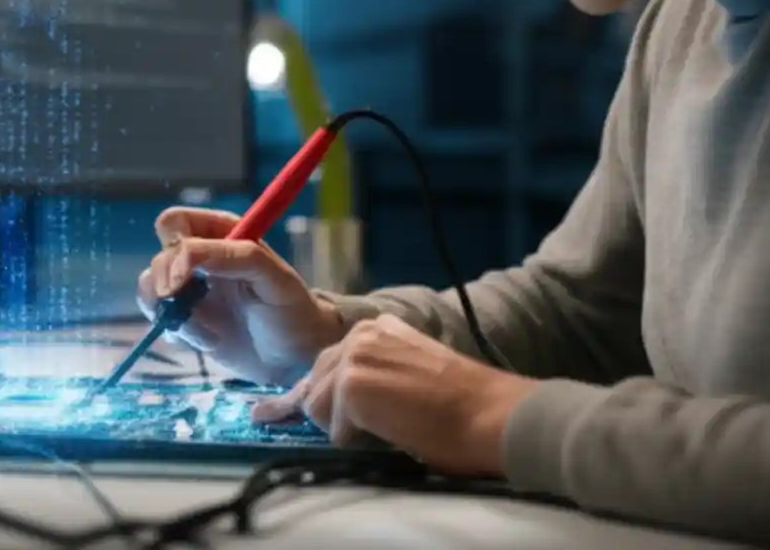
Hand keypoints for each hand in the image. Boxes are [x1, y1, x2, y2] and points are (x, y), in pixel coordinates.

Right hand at [137, 207, 345, 386]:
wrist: (297, 357)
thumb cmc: (290, 309)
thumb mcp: (269, 275)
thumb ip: (229, 256)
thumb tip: (180, 261)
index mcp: (222, 233)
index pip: (175, 223)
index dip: (173, 247)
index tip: (181, 278)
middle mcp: (200, 258)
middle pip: (157, 258)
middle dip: (166, 286)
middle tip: (186, 305)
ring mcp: (191, 291)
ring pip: (150, 290)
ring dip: (172, 314)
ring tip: (206, 333)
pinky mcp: (187, 321)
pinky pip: (160, 321)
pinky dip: (179, 334)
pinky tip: (208, 342)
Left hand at [251, 314, 537, 475]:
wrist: (492, 414)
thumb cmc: (462, 406)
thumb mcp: (408, 372)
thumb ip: (370, 375)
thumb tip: (331, 401)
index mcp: (376, 328)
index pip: (326, 364)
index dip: (314, 394)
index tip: (277, 411)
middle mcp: (360, 334)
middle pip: (315, 384)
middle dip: (331, 412)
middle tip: (369, 427)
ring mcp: (353, 357)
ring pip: (316, 407)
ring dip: (345, 427)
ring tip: (389, 426)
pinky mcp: (351, 386)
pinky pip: (333, 430)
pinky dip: (358, 441)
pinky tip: (392, 430)